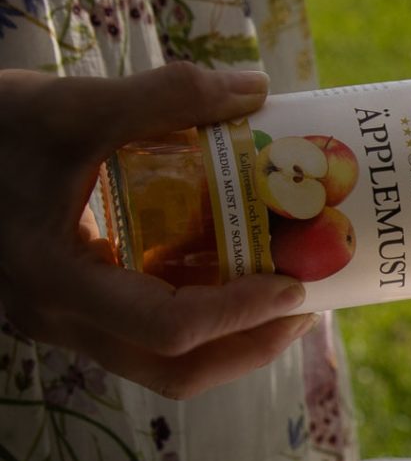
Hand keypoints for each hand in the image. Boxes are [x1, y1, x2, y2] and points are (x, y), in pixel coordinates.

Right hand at [0, 65, 313, 399]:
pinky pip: (141, 332)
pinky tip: (229, 271)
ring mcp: (59, 319)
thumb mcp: (71, 104)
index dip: (241, 314)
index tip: (297, 285)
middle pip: (173, 370)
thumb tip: (255, 91)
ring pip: (158, 361)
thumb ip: (163, 96)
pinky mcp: (66, 305)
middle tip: (307, 302)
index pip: (167, 328)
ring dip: (228, 338)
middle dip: (251, 343)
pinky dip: (195, 314)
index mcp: (54, 280)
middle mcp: (56, 318)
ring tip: (283, 293)